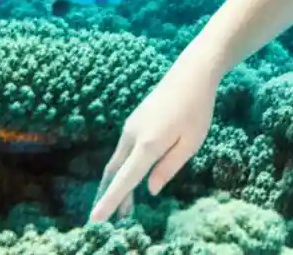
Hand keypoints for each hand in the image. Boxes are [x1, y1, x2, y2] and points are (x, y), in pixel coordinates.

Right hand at [87, 55, 220, 222]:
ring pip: (118, 160)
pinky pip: (123, 149)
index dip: (110, 200)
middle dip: (114, 195)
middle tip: (119, 217)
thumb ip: (169, 167)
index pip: (125, 179)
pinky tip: (134, 174)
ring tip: (127, 205)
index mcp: (148, 144)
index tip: (96, 218)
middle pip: (116, 172)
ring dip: (120, 181)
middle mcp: (133, 135)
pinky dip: (124, 167)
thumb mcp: (191, 143)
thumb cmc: (196, 109)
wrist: (190, 74)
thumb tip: (150, 189)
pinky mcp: (134, 121)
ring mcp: (131, 126)